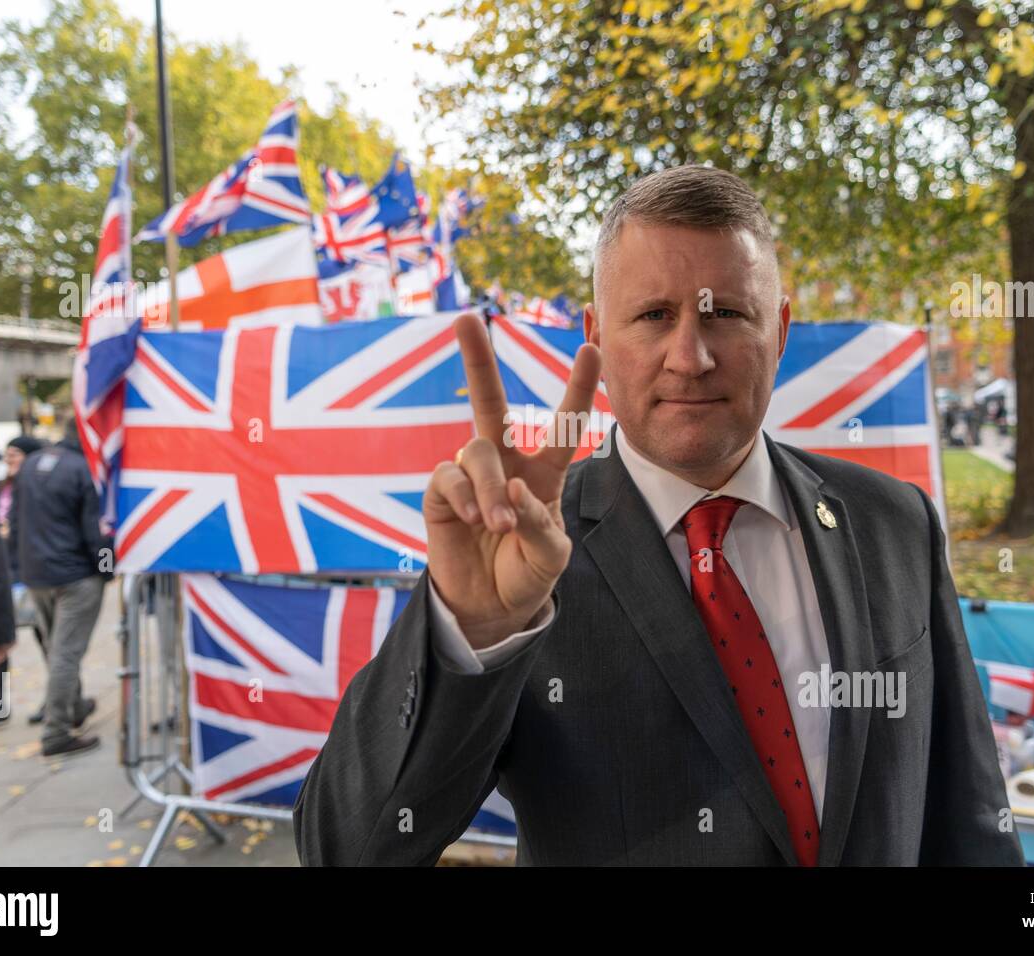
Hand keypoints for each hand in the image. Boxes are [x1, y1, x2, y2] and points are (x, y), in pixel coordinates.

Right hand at [424, 313, 601, 648]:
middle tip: (466, 319)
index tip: (592, 346)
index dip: (577, 386)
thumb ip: (539, 521)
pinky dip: (466, 496)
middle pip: (489, 401)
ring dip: (491, 487)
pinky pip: (449, 477)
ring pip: (477, 450)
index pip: (562, 423)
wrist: (490, 608)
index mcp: (543, 472)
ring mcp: (469, 475)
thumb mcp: (550, 556)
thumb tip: (514, 487)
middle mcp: (504, 463)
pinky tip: (476, 520)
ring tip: (500, 524)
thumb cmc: (527, 574)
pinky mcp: (441, 494)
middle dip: (476, 359)